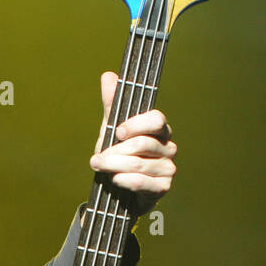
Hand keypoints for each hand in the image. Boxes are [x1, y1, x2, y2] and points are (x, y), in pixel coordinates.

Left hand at [89, 70, 176, 214]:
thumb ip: (111, 105)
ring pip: (139, 164)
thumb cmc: (119, 155)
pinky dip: (123, 180)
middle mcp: (168, 147)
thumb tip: (108, 76)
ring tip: (99, 167)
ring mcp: (168, 168)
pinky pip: (141, 182)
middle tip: (97, 158)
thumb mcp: (111, 129)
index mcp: (159, 130)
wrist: (119, 189)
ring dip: (114, 166)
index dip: (137, 124)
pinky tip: (114, 180)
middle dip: (115, 151)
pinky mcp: (162, 187)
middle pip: (143, 144)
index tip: (117, 131)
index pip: (157, 120)